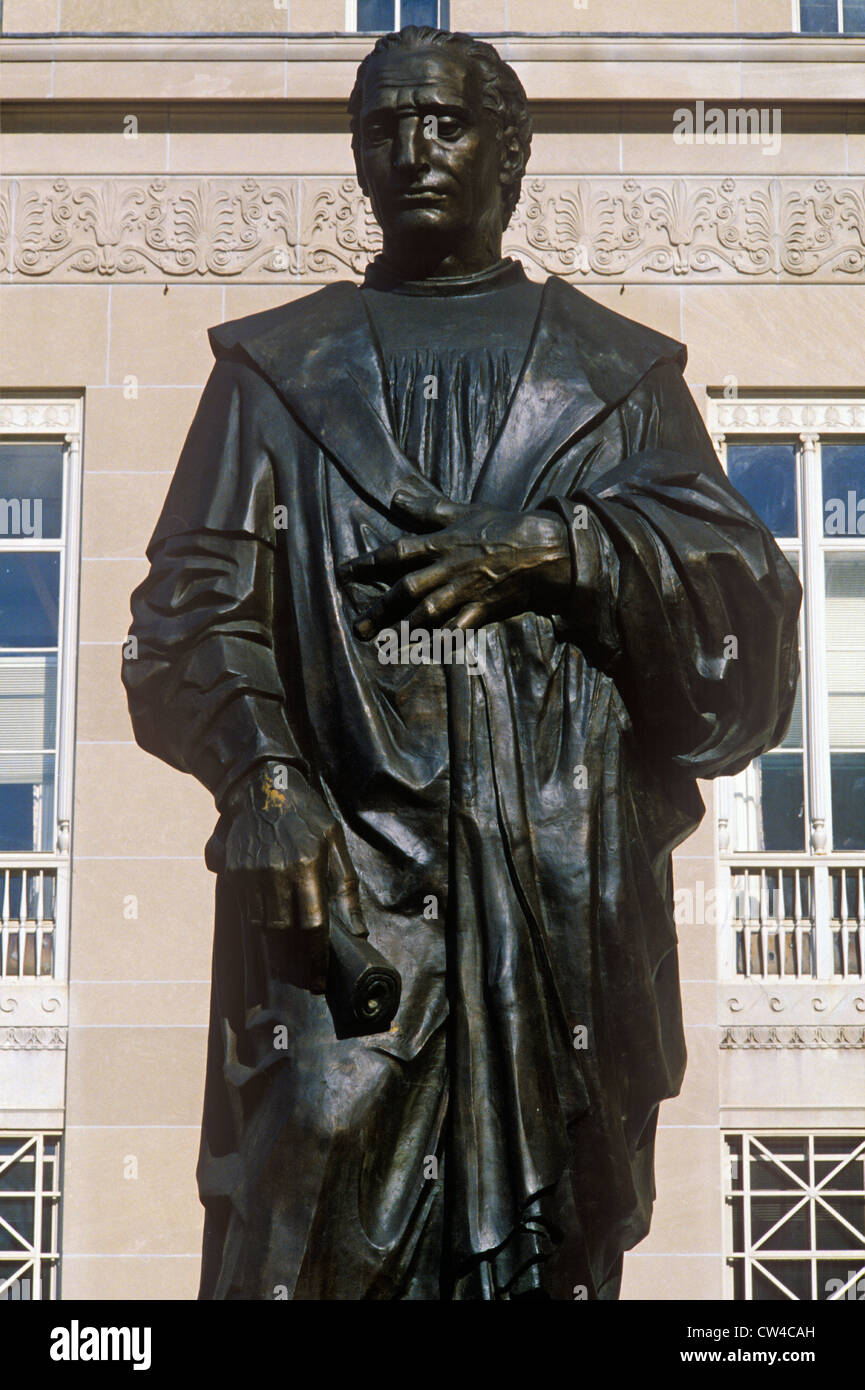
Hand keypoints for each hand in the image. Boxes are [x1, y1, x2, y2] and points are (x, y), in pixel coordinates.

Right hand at [205, 762, 363, 993]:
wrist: (265, 788)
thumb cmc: (307, 816)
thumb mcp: (335, 844)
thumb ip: (346, 888)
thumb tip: (358, 930)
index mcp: (307, 866)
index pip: (312, 925)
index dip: (315, 958)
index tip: (319, 979)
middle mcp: (276, 873)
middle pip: (285, 931)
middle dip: (295, 957)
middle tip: (304, 972)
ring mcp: (251, 873)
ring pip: (263, 925)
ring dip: (277, 942)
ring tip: (289, 952)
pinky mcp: (234, 871)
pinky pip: (246, 911)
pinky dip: (259, 922)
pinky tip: (271, 922)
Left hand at [340, 489, 570, 637]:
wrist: (545, 550)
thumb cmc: (505, 527)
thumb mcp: (465, 512)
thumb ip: (428, 509)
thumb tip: (396, 497)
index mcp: (442, 543)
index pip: (397, 553)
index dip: (368, 563)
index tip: (343, 572)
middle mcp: (448, 568)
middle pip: (407, 589)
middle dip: (380, 608)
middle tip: (358, 627)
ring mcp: (466, 591)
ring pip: (429, 612)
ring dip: (405, 627)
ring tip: (386, 642)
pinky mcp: (483, 610)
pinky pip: (459, 628)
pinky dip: (443, 639)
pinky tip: (427, 650)